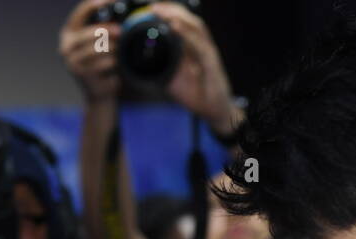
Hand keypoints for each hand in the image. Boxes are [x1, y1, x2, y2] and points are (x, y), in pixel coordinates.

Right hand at [60, 0, 122, 102]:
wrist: (98, 93)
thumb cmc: (100, 63)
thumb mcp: (97, 44)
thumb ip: (101, 30)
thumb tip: (118, 18)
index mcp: (68, 34)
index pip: (80, 13)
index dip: (94, 4)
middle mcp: (66, 47)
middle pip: (90, 32)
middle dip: (107, 30)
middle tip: (120, 31)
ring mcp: (72, 62)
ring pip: (99, 48)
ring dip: (113, 49)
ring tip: (117, 52)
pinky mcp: (82, 75)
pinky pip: (104, 63)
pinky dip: (113, 64)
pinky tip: (114, 67)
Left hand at [156, 3, 238, 134]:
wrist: (214, 112)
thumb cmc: (196, 94)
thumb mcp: (173, 79)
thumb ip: (161, 68)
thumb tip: (140, 65)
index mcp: (193, 47)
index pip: (182, 23)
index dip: (168, 13)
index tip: (151, 9)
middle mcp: (202, 46)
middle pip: (189, 19)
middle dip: (171, 10)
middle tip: (153, 6)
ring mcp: (208, 52)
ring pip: (195, 26)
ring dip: (178, 16)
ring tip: (162, 11)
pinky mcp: (212, 63)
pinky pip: (199, 44)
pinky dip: (186, 33)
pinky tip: (175, 26)